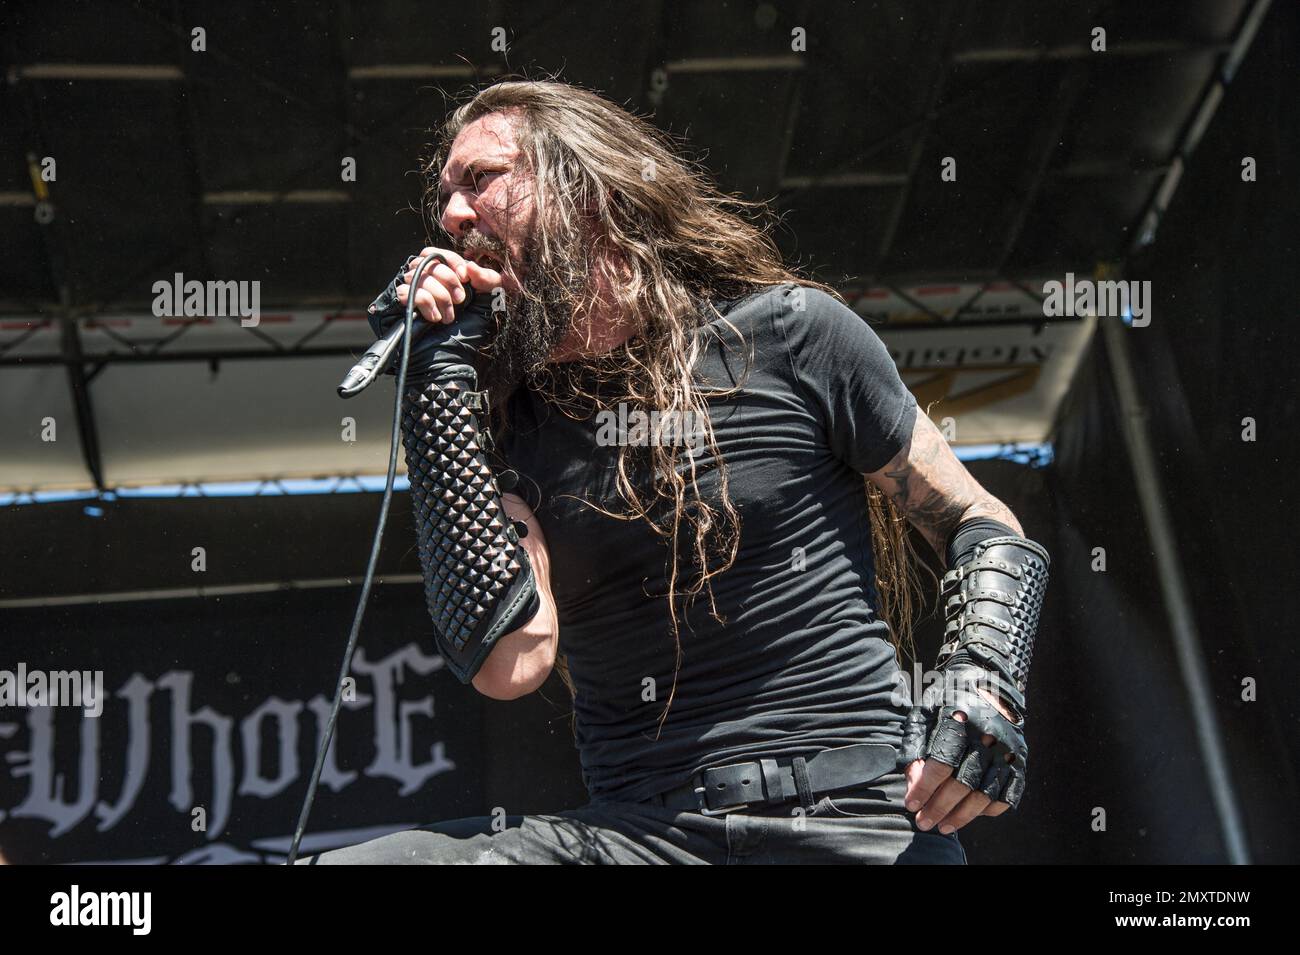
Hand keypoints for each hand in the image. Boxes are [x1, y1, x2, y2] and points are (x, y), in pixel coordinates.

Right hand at [366, 249, 502, 386]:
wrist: (447, 361)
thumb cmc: (463, 336)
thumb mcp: (484, 306)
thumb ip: (488, 281)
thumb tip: (472, 265)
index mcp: (440, 279)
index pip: (438, 254)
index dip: (452, 261)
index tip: (466, 277)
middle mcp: (422, 283)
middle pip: (428, 262)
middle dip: (449, 281)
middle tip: (460, 302)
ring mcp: (407, 293)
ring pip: (419, 276)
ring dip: (440, 297)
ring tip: (447, 318)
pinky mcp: (396, 305)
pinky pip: (407, 291)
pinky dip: (425, 304)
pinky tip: (432, 319)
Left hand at [899, 667, 1027, 834]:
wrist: (986, 680)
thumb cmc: (946, 699)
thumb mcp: (924, 714)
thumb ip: (915, 748)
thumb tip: (913, 787)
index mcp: (960, 720)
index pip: (941, 763)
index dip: (924, 788)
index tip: (910, 804)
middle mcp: (988, 736)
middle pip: (963, 783)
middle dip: (939, 807)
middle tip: (923, 822)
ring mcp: (1008, 749)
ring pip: (985, 793)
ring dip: (962, 815)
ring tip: (943, 826)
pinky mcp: (1020, 760)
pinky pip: (1008, 793)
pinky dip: (990, 809)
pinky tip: (972, 814)